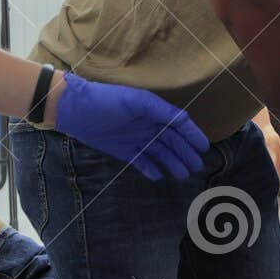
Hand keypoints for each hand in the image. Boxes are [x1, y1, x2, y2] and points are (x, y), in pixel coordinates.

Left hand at [53, 73, 209, 180]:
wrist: (75, 110)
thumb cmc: (106, 101)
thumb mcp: (136, 102)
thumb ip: (161, 111)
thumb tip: (184, 120)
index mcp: (153, 110)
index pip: (179, 124)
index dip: (192, 135)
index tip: (204, 148)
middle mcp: (148, 125)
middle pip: (172, 141)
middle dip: (186, 154)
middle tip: (197, 167)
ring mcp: (136, 138)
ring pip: (160, 153)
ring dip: (172, 163)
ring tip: (183, 175)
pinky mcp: (124, 150)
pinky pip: (142, 161)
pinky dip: (151, 169)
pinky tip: (159, 177)